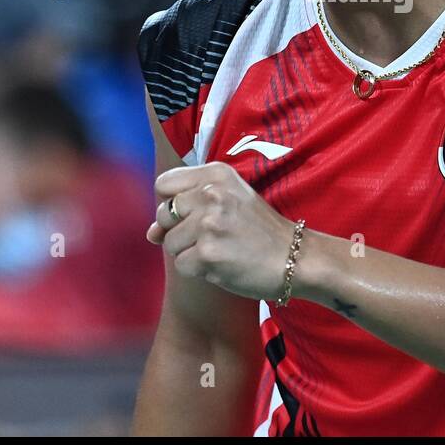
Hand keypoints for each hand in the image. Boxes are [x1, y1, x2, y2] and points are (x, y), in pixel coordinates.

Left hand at [147, 162, 298, 300]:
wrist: (294, 257)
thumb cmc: (259, 230)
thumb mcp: (228, 201)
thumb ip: (187, 209)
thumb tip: (150, 233)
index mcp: (216, 174)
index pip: (164, 184)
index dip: (172, 204)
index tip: (192, 215)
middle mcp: (211, 194)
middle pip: (163, 214)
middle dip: (178, 231)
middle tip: (211, 236)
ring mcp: (209, 223)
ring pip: (169, 242)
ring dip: (189, 252)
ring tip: (220, 250)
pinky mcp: (208, 253)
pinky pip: (181, 265)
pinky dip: (198, 270)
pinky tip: (221, 264)